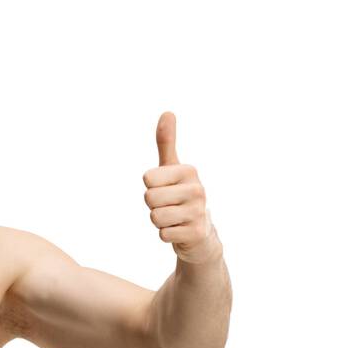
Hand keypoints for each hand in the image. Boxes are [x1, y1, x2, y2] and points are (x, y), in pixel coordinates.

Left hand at [142, 111, 220, 264]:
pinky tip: (179, 231)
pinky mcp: (196, 233)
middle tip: (168, 206)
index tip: (165, 189)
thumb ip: (167, 143)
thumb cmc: (180, 196)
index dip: (150, 188)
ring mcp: (199, 212)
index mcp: (189, 171)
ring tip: (173, 218)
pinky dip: (166, 235)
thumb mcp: (172, 168)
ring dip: (159, 221)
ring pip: (155, 217)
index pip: (147, 179)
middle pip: (149, 198)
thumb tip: (167, 112)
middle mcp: (198, 189)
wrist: (200, 232)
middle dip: (153, 206)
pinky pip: (163, 234)